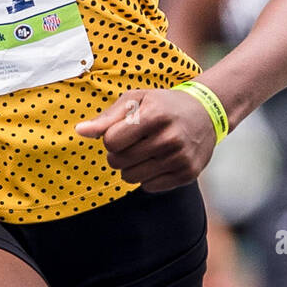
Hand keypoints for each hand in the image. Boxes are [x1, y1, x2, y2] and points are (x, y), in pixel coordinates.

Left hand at [75, 88, 217, 191]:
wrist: (206, 112)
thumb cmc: (163, 105)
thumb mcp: (136, 99)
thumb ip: (107, 118)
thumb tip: (80, 131)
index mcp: (154, 115)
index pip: (110, 141)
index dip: (111, 137)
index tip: (124, 130)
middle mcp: (169, 138)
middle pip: (118, 162)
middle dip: (119, 153)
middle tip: (135, 141)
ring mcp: (180, 158)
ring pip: (130, 178)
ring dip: (131, 167)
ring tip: (146, 151)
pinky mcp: (187, 174)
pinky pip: (149, 187)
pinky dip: (148, 177)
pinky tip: (160, 160)